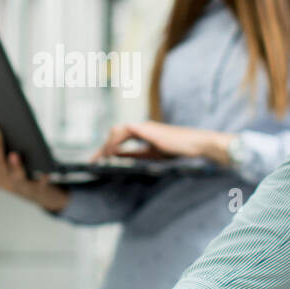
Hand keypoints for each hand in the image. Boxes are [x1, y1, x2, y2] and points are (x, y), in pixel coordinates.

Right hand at [0, 126, 67, 212]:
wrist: (40, 196)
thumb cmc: (21, 178)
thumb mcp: (6, 173)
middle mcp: (8, 182)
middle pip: (0, 165)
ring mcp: (23, 186)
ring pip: (17, 177)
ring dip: (15, 167)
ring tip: (14, 155)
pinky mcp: (40, 188)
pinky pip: (40, 183)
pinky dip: (42, 177)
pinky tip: (45, 171)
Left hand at [90, 120, 233, 165]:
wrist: (195, 144)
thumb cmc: (179, 150)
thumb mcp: (153, 155)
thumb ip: (136, 155)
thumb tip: (119, 158)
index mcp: (144, 132)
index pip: (120, 137)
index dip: (109, 148)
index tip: (99, 160)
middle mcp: (142, 127)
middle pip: (115, 132)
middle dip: (103, 146)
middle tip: (93, 161)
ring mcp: (144, 127)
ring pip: (117, 131)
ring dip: (107, 144)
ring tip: (99, 159)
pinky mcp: (147, 129)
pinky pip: (124, 132)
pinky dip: (116, 142)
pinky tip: (111, 153)